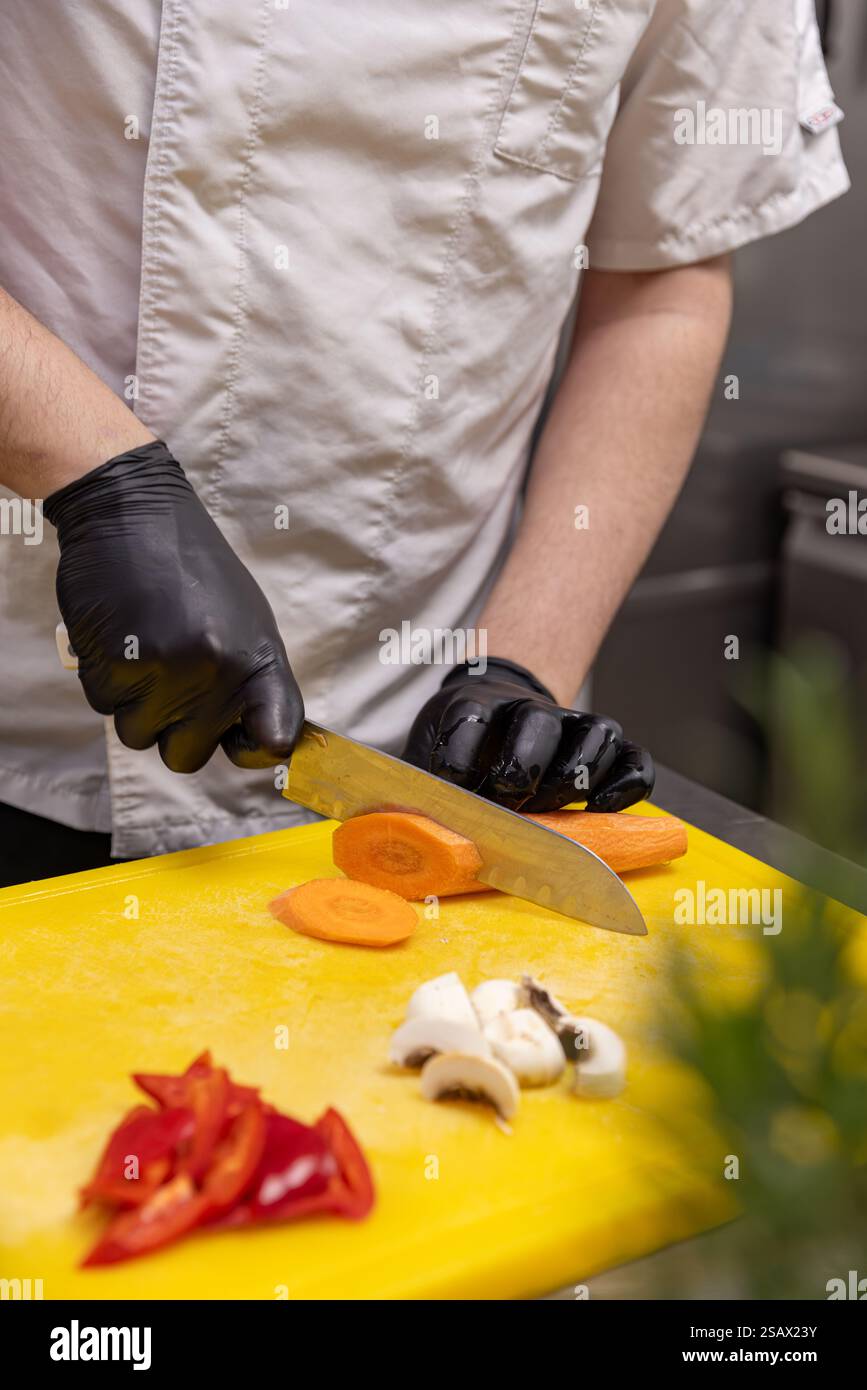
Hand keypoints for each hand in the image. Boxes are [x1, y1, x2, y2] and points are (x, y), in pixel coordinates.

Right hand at [44, 440, 303, 772]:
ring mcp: (166, 672)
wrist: (132, 512)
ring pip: (139, 735)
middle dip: (173, 727)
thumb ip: (254, 683)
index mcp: (260, 661)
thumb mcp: (247, 620)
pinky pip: (104, 706)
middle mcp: (219, 673)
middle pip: (187, 756)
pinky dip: (105, 678)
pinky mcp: (115, 666)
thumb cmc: (191, 570)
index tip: (241, 740)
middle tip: (170, 671)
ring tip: (144, 644)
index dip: (254, 750)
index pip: (276, 738)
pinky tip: (119, 633)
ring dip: (134, 702)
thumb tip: (262, 741)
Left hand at [403, 657, 652, 812]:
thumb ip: (412, 789)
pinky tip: (602, 809)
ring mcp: (573, 725)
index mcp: (473, 704)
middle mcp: (528, 708)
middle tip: (506, 798)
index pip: (469, 715)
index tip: (449, 784)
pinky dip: (627, 785)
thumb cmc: (453, 751)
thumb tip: (398, 831)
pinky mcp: (605, 750)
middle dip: (522, 767)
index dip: (459, 752)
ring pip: (595, 733)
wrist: (492, 715)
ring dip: (573, 775)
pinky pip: (634, 759)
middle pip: (539, 722)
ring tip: (548, 807)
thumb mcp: (421, 759)